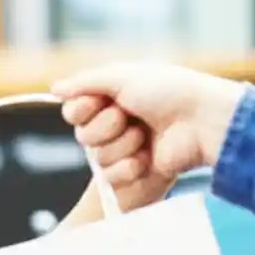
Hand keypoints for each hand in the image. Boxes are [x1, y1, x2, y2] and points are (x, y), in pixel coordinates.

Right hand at [53, 63, 245, 185]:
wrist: (200, 121)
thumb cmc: (168, 92)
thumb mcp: (123, 77)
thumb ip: (85, 83)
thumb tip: (54, 89)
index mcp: (113, 97)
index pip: (74, 110)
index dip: (82, 109)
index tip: (99, 102)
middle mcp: (117, 122)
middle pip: (82, 135)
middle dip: (106, 126)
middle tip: (131, 117)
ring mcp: (126, 148)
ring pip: (96, 156)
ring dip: (122, 144)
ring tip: (147, 136)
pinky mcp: (136, 172)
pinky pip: (110, 177)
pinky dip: (128, 167)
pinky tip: (148, 159)